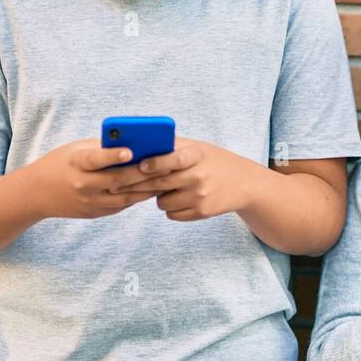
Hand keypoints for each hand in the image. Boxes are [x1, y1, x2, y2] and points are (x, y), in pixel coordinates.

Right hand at [27, 138, 158, 219]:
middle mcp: (83, 185)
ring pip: (125, 197)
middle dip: (144, 173)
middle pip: (118, 180)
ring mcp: (90, 202)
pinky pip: (122, 205)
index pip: (95, 160)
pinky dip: (138, 197)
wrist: (36, 194)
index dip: (112, 156)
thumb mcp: (75, 149)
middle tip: (168, 164)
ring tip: (168, 177)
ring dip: (148, 188)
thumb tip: (134, 144)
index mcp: (76, 164)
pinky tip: (154, 189)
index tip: (130, 151)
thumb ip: (101, 148)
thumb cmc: (60, 163)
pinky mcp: (96, 213)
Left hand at [119, 136, 252, 221]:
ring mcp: (201, 196)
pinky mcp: (202, 212)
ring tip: (167, 188)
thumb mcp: (196, 148)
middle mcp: (199, 177)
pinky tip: (180, 198)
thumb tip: (135, 148)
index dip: (155, 163)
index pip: (173, 159)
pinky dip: (170, 207)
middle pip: (159, 184)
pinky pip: (171, 214)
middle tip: (117, 184)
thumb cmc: (212, 160)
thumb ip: (170, 147)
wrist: (243, 183)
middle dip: (137, 184)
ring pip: (162, 202)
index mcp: (197, 156)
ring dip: (158, 197)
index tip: (139, 165)